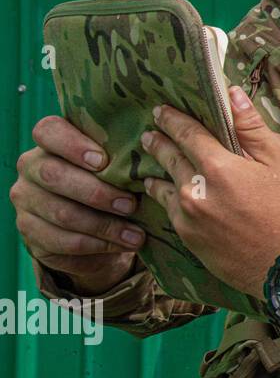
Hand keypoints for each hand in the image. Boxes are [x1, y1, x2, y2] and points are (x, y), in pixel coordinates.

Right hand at [11, 116, 143, 294]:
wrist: (93, 226)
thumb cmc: (111, 183)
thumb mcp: (116, 167)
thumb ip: (122, 157)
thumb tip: (154, 155)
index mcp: (49, 142)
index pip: (48, 131)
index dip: (73, 145)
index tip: (103, 161)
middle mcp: (31, 168)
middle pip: (54, 175)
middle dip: (97, 192)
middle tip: (131, 205)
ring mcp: (26, 202)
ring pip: (62, 214)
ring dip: (104, 227)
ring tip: (136, 235)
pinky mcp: (31, 234)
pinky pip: (63, 242)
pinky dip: (97, 246)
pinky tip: (121, 246)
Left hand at [142, 86, 279, 297]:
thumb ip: (252, 127)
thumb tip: (233, 95)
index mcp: (218, 167)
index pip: (186, 133)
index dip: (173, 119)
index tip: (162, 110)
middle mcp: (195, 190)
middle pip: (168, 158)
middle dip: (158, 143)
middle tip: (149, 134)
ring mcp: (188, 217)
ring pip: (162, 188)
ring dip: (156, 174)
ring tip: (150, 169)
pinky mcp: (188, 239)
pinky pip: (169, 213)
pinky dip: (164, 200)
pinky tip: (165, 197)